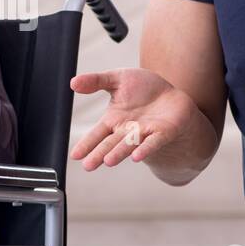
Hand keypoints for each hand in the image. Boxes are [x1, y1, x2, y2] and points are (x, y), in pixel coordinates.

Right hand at [69, 68, 199, 169]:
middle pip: (110, 143)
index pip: (96, 133)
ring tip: (108, 161)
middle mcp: (127, 130)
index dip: (86, 144)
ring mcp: (144, 133)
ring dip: (119, 153)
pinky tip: (137, 157)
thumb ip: (96, 81)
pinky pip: (153, 142)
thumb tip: (72, 83)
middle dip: (99, 154)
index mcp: (113, 120)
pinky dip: (145, 148)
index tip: (75, 155)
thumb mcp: (117, 79)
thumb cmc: (143, 89)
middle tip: (87, 166)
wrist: (171, 94)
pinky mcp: (163, 132)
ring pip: (129, 144)